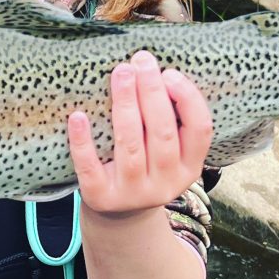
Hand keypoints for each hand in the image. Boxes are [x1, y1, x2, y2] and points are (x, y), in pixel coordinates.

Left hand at [67, 51, 212, 214]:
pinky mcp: (101, 197)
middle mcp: (166, 182)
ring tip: (120, 73)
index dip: (188, 100)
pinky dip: (83, 141)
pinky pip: (90, 166)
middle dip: (152, 93)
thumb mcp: (169, 153)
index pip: (200, 130)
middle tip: (141, 61)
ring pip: (130, 146)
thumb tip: (153, 69)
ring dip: (125, 105)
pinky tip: (78, 116)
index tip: (169, 72)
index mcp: (189, 167)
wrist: (120, 217)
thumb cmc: (145, 167)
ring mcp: (133, 193)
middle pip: (162, 133)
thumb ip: (169, 121)